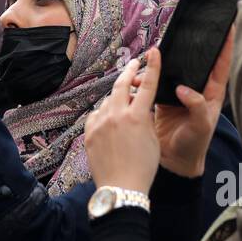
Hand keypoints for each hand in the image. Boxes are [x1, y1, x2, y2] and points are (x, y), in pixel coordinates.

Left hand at [83, 52, 161, 193]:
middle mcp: (116, 116)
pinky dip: (104, 114)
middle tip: (134, 63)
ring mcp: (100, 123)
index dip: (151, 66)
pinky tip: (109, 121)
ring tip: (123, 103)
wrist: (121, 188)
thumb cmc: (143, 167)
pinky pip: (96, 115)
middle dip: (128, 71)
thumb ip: (146, 118)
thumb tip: (138, 105)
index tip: (152, 52)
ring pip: (108, 101)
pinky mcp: (89, 133)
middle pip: (121, 85)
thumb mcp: (152, 139)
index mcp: (137, 117)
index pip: (146, 85)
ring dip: (116, 99)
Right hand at [153, 28, 233, 177]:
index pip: (221, 64)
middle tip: (186, 28)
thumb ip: (196, 106)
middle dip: (192, 45)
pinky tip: (138, 78)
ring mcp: (179, 93)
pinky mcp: (163, 98)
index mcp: (212, 93)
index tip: (228, 26)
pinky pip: (155, 82)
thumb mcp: (201, 126)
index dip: (226, 45)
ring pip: (173, 69)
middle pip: (196, 61)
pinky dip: (146, 79)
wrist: (174, 161)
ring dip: (163, 62)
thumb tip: (183, 89)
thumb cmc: (194, 144)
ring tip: (152, 54)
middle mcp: (196, 89)